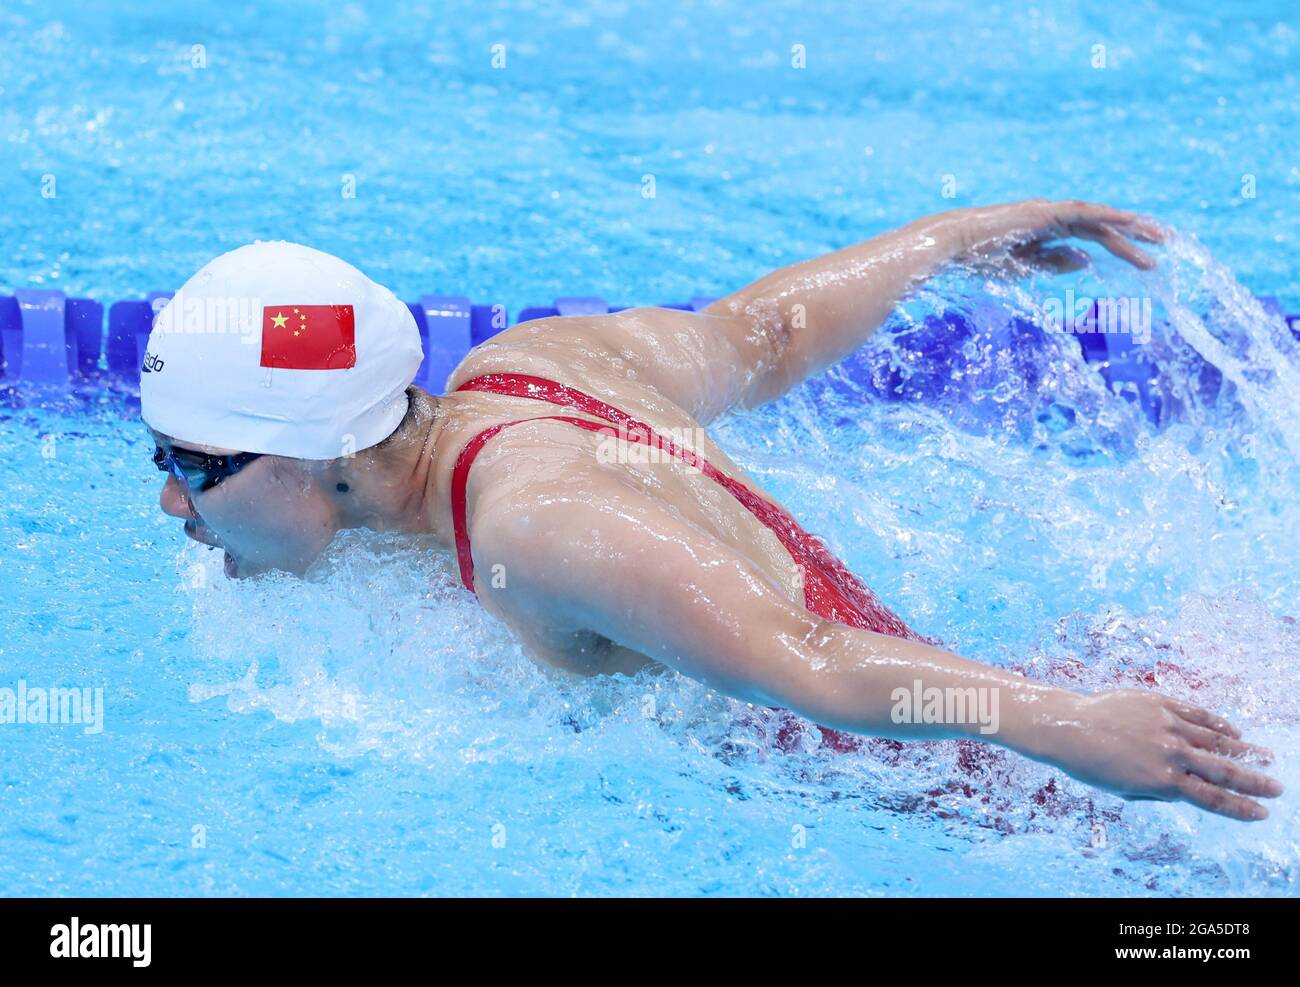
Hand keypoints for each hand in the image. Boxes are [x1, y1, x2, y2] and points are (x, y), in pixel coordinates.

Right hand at [951, 198, 1164, 272]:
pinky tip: (1130, 222)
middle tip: (1165, 244)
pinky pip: (1083, 213)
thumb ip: (1053, 263)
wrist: (954, 244)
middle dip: (1135, 235)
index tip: (1145, 257)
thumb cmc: (979, 258)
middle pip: (1102, 226)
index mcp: (1047, 230)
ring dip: (1130, 227)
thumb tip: (1084, 261)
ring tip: (1158, 238)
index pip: (1092, 236)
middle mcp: (1053, 216)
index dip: (1120, 244)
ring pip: (1099, 219)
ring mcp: (1049, 211)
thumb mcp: (1023, 267)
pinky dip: (1108, 217)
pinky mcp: (1044, 211)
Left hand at [1043, 689, 1281, 819]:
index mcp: (1162, 782)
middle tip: (1277, 788)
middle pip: (1223, 771)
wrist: (1068, 726)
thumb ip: (1160, 790)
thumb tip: (1187, 788)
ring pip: (1216, 741)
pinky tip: (1233, 733)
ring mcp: (1168, 726)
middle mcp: (1170, 754)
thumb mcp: (1126, 789)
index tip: (1261, 812)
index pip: (1212, 799)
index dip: (1240, 807)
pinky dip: (1219, 725)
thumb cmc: (1091, 764)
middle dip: (1254, 781)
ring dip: (1244, 751)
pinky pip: (1198, 716)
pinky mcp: (1160, 704)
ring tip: (1264, 757)